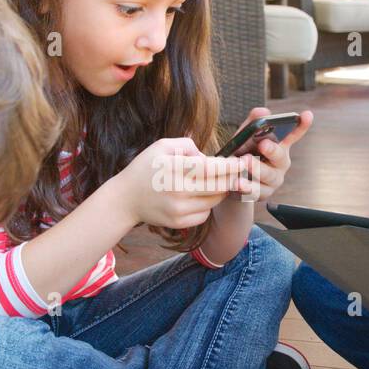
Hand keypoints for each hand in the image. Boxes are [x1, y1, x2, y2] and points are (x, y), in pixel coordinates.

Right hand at [114, 138, 244, 227]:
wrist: (125, 199)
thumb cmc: (145, 168)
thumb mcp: (161, 146)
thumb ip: (187, 145)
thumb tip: (208, 156)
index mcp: (175, 169)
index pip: (212, 168)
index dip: (231, 165)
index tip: (243, 161)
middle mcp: (178, 191)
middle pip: (219, 186)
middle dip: (232, 178)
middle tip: (237, 171)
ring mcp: (179, 210)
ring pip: (215, 201)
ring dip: (220, 190)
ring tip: (213, 181)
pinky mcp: (179, 223)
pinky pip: (205, 214)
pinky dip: (207, 204)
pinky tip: (199, 196)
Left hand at [231, 107, 312, 202]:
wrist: (229, 180)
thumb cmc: (240, 154)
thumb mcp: (244, 137)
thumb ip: (253, 123)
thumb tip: (263, 111)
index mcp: (279, 146)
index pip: (293, 135)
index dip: (302, 126)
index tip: (307, 114)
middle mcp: (280, 164)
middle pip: (280, 157)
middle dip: (272, 150)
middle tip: (263, 144)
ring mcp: (273, 180)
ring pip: (268, 175)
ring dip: (256, 169)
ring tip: (244, 162)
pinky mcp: (263, 194)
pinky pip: (256, 191)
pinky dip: (246, 187)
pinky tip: (238, 182)